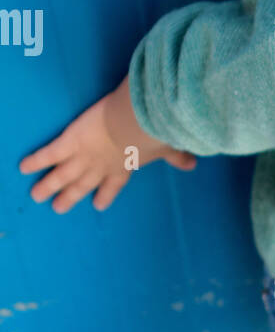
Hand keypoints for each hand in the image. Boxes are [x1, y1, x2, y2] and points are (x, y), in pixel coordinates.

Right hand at [18, 75, 196, 213]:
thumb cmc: (153, 134)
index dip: (106, 194)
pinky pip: (49, 154)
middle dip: (70, 197)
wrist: (134, 124)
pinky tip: (23, 167)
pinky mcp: (69, 143)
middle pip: (82, 186)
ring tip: (36, 195)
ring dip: (49, 185)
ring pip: (62, 175)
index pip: (112, 185)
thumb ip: (176, 156)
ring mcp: (82, 157)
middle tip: (59, 208)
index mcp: (122, 168)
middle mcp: (100, 167)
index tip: (99, 204)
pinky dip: (36, 160)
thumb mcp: (167, 146)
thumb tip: (193, 164)